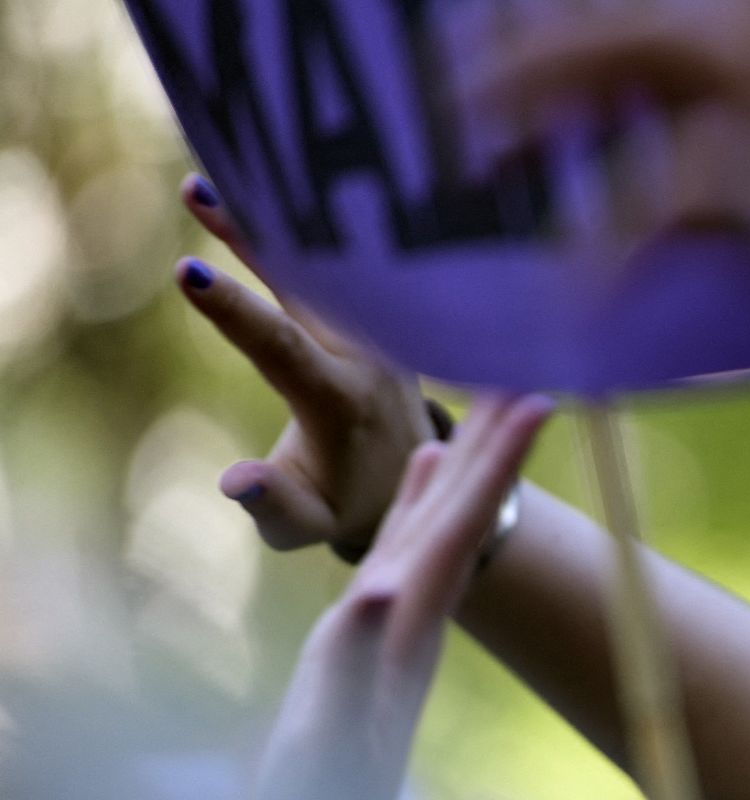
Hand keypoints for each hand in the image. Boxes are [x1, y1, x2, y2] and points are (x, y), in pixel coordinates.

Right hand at [176, 174, 435, 553]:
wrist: (420, 478)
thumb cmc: (347, 505)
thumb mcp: (310, 526)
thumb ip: (275, 506)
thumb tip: (233, 480)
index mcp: (343, 402)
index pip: (284, 349)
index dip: (236, 312)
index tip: (189, 273)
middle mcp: (366, 354)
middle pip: (303, 288)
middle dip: (251, 239)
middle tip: (196, 190)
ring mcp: (376, 328)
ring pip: (318, 267)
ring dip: (265, 223)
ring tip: (204, 181)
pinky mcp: (378, 315)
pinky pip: (333, 265)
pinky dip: (290, 230)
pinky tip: (245, 186)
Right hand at [249, 394, 552, 799]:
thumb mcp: (331, 737)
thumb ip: (351, 667)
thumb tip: (377, 595)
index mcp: (406, 626)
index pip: (464, 530)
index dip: (496, 466)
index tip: (540, 401)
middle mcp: (406, 615)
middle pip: (461, 513)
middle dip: (496, 443)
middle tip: (535, 367)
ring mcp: (389, 622)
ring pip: (436, 521)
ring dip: (465, 459)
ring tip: (493, 394)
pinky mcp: (366, 637)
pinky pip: (399, 548)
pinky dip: (413, 501)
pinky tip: (426, 465)